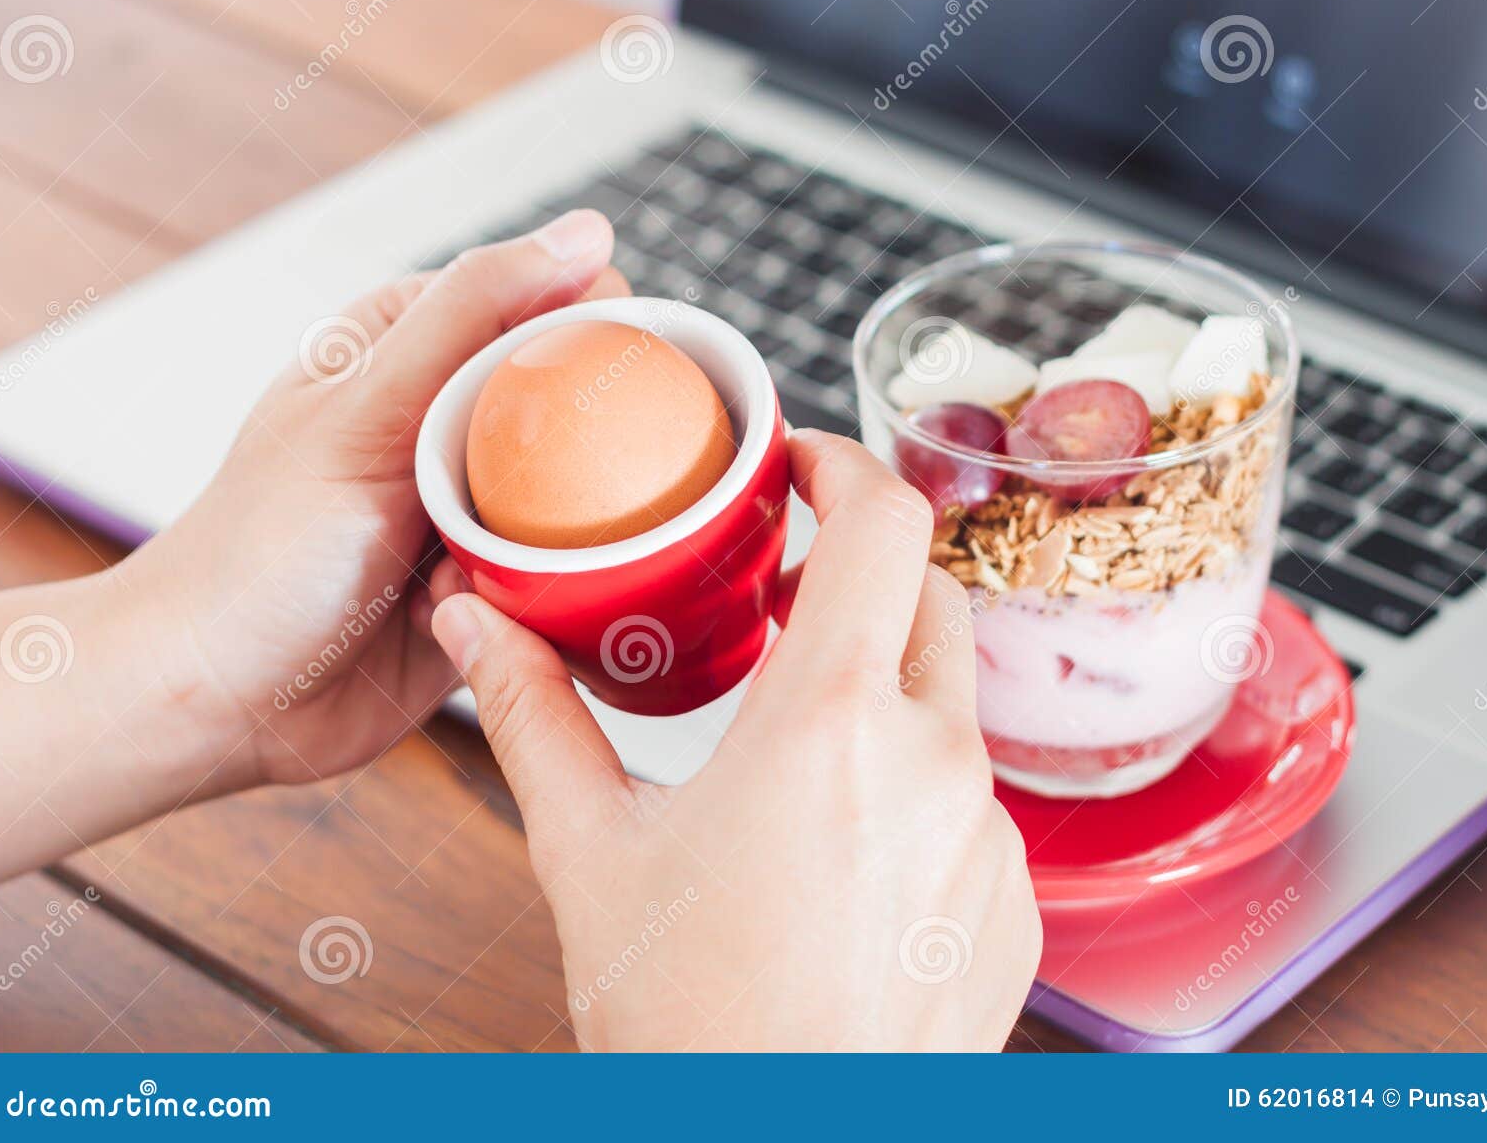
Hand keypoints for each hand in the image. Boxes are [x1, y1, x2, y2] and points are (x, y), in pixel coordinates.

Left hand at [125, 209, 626, 785]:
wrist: (223, 701)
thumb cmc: (263, 548)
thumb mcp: (371, 408)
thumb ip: (476, 312)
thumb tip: (586, 230)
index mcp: (416, 347)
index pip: (553, 301)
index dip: (600, 335)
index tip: (606, 386)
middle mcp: (452, 421)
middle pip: (584, 404)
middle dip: (592, 451)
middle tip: (549, 495)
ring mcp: (478, 505)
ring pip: (589, 496)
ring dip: (567, 535)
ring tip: (502, 560)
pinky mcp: (496, 584)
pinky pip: (568, 578)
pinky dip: (550, 595)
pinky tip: (496, 610)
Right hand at [429, 431, 1040, 1050]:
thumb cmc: (687, 1021)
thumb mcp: (589, 854)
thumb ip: (532, 717)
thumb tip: (471, 624)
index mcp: (829, 722)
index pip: (882, 522)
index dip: (845, 464)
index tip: (800, 468)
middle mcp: (935, 761)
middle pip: (924, 597)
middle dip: (856, 579)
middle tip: (779, 607)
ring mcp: (991, 834)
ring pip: (949, 703)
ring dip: (883, 690)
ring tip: (797, 747)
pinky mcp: (1015, 899)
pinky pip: (976, 797)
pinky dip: (917, 784)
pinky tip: (845, 851)